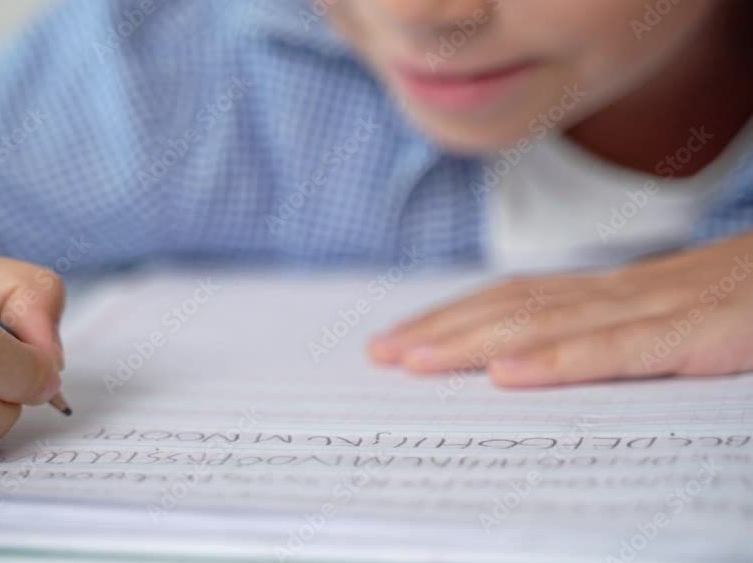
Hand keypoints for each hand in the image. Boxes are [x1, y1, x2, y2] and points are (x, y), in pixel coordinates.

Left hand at [369, 232, 752, 386]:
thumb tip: (542, 359)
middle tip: (380, 353)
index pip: (514, 299)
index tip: (398, 339)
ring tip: (415, 361)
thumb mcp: (670, 316)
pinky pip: (616, 350)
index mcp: (612, 291)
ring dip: (474, 343)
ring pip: (547, 324)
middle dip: (441, 331)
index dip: (452, 316)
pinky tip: (508, 376)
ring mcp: (655, 309)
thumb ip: (613, 332)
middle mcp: (619, 293)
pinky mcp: (694, 334)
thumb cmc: (746, 300)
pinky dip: (558, 362)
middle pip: (512, 309)